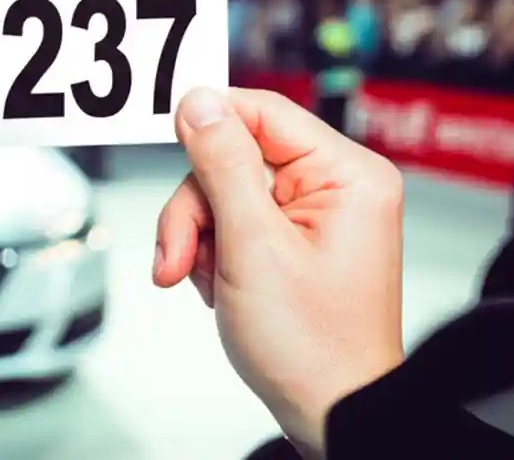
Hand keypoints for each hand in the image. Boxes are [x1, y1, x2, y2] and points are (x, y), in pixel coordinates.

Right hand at [153, 87, 404, 457]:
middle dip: (196, 210)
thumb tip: (198, 101)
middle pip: (231, 157)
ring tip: (196, 280)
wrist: (329, 411)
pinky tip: (218, 285)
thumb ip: (221, 164)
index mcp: (346, 174)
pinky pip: (231, 223)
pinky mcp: (292, 241)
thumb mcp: (252, 245)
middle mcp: (335, 187)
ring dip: (197, 238)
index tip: (167, 145)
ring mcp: (313, 216)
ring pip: (223, 193)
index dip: (206, 126)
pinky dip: (211, 254)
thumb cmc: (312, 345)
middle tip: (181, 256)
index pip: (260, 111)